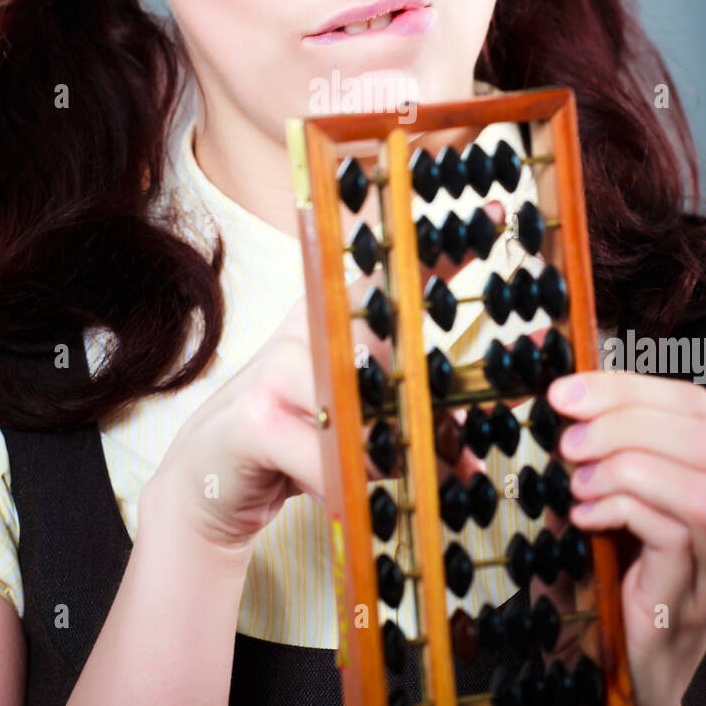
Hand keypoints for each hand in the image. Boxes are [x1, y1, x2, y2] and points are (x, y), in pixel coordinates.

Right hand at [142, 200, 502, 554]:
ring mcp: (276, 368)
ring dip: (391, 450)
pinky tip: (353, 495)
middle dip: (429, 387)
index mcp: (332, 314)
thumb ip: (404, 415)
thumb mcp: (351, 414)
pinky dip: (350, 479)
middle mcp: (306, 326)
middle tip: (463, 439)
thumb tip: (471, 441)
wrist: (206, 479)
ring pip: (359, 398)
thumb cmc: (290, 440)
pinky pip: (323, 447)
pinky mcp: (253, 417)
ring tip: (417, 483)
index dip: (445, 246)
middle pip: (386, 335)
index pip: (393, 273)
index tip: (500, 210)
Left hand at [545, 371, 705, 705]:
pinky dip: (622, 511)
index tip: (563, 392)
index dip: (628, 388)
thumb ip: (593, 455)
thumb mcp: (601, 506)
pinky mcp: (694, 605)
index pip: (697, 409)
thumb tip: (557, 395)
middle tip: (567, 439)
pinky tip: (584, 519)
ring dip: (630, 468)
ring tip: (577, 482)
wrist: (612, 682)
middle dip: (629, 421)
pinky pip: (676, 538)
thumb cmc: (605, 588)